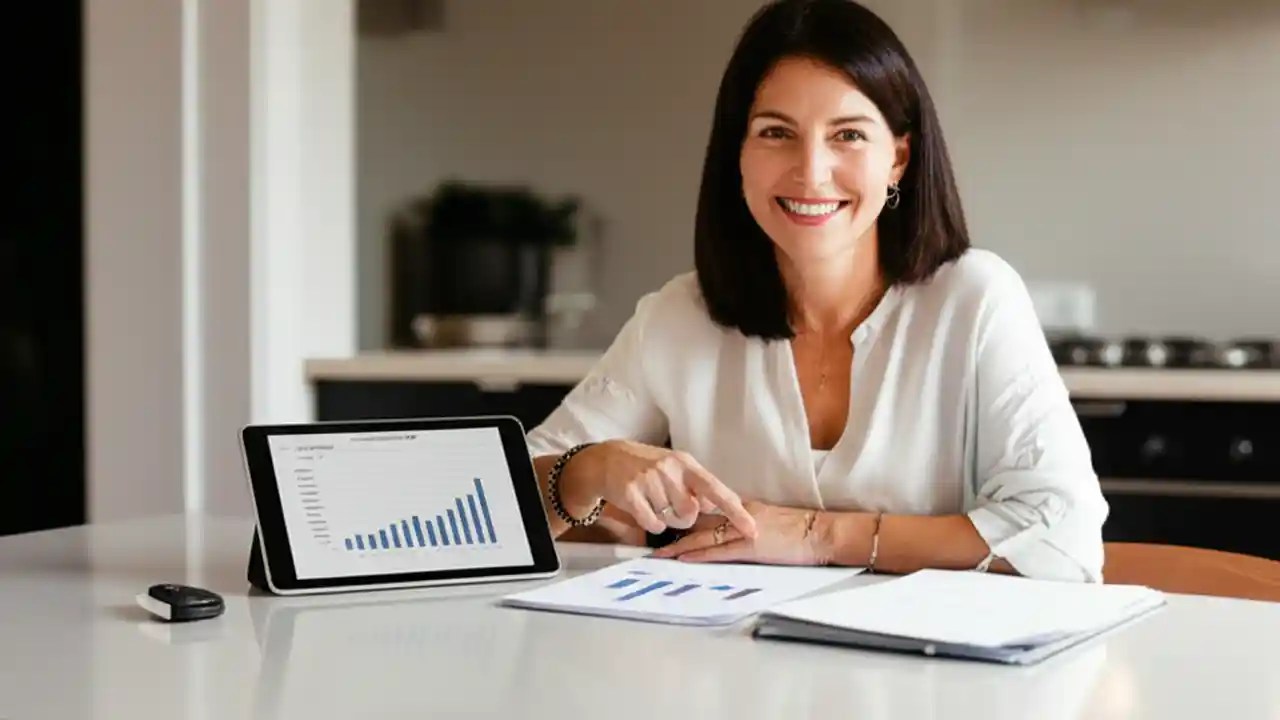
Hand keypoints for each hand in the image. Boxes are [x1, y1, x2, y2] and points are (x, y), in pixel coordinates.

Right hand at [569, 440, 756, 538]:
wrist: (607, 460)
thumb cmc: (647, 467)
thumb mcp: (675, 468)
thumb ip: (697, 486)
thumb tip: (719, 505)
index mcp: (686, 464)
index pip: (717, 490)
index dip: (736, 512)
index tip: (752, 529)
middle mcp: (670, 470)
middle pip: (692, 513)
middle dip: (683, 517)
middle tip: (670, 505)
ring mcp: (649, 480)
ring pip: (671, 520)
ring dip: (665, 519)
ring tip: (653, 502)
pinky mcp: (631, 493)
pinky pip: (652, 524)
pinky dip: (650, 523)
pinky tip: (642, 508)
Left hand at [651, 501, 826, 565]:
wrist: (822, 533)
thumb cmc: (802, 530)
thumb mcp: (771, 520)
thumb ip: (748, 522)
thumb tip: (730, 530)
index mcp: (744, 507)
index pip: (708, 509)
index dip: (684, 512)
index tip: (663, 515)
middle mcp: (740, 515)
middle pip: (699, 521)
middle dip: (673, 528)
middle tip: (649, 533)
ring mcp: (745, 531)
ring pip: (704, 536)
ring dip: (679, 545)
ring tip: (657, 553)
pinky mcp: (752, 547)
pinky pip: (719, 551)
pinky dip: (699, 555)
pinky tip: (682, 558)